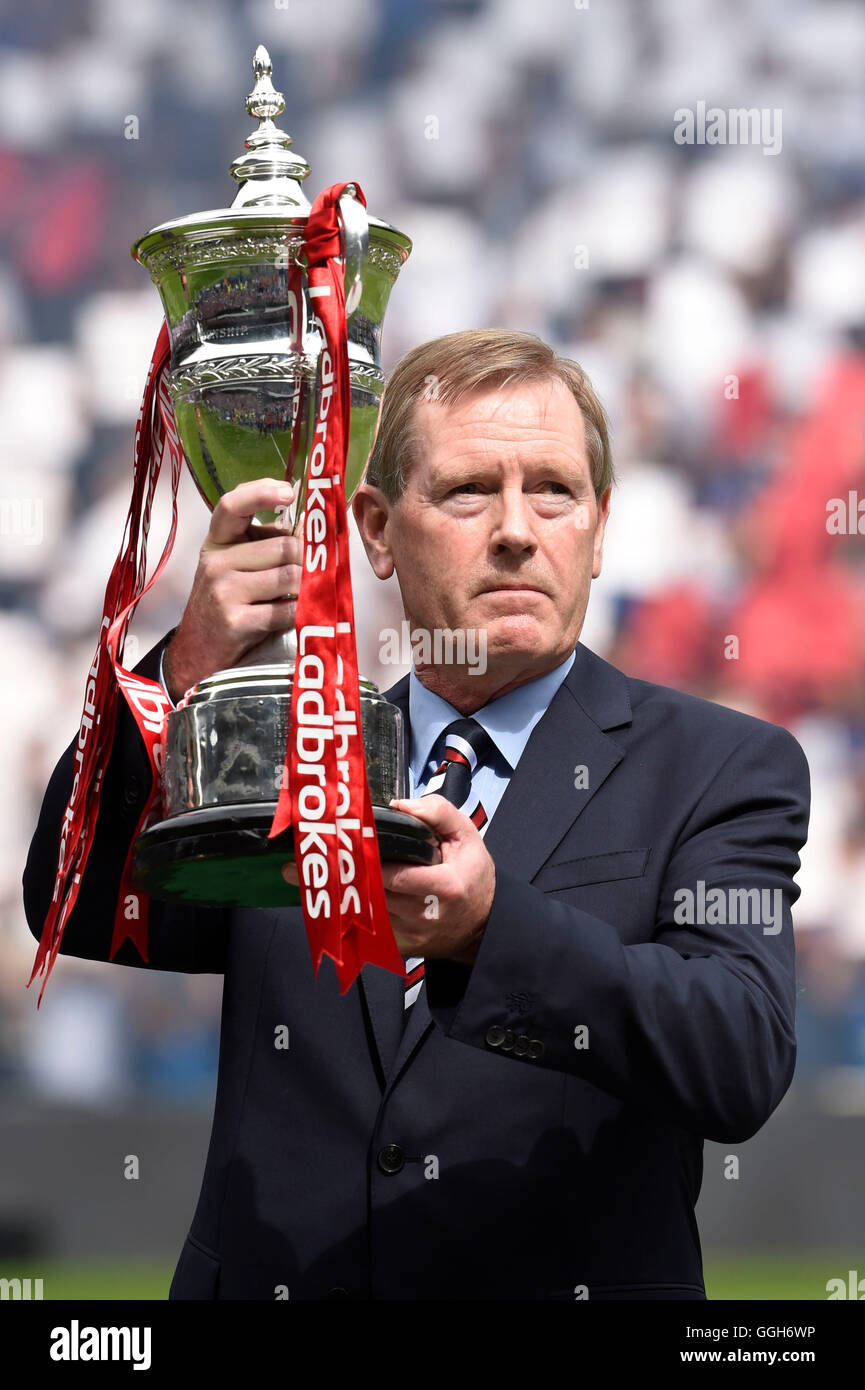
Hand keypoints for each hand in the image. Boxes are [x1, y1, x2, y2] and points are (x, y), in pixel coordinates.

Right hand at [163, 478, 301, 701]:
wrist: (198, 649)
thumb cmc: (227, 601)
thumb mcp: (235, 564)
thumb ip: (265, 543)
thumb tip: (312, 526)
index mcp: (217, 542)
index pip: (232, 505)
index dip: (261, 492)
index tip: (288, 491)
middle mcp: (217, 562)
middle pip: (283, 546)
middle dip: (306, 558)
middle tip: (313, 569)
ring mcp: (224, 592)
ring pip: (289, 576)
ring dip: (307, 585)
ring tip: (305, 591)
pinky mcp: (236, 622)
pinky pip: (287, 609)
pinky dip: (301, 611)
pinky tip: (298, 614)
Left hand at [281, 794, 495, 965]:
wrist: (481, 926)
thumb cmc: (473, 875)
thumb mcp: (468, 836)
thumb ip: (438, 813)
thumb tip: (400, 805)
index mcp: (444, 886)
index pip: (394, 875)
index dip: (363, 861)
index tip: (333, 848)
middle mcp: (423, 915)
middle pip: (370, 893)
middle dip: (334, 876)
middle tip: (293, 864)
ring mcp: (409, 935)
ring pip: (362, 912)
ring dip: (332, 893)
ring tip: (299, 876)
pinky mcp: (399, 947)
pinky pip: (365, 927)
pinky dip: (343, 910)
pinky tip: (322, 895)